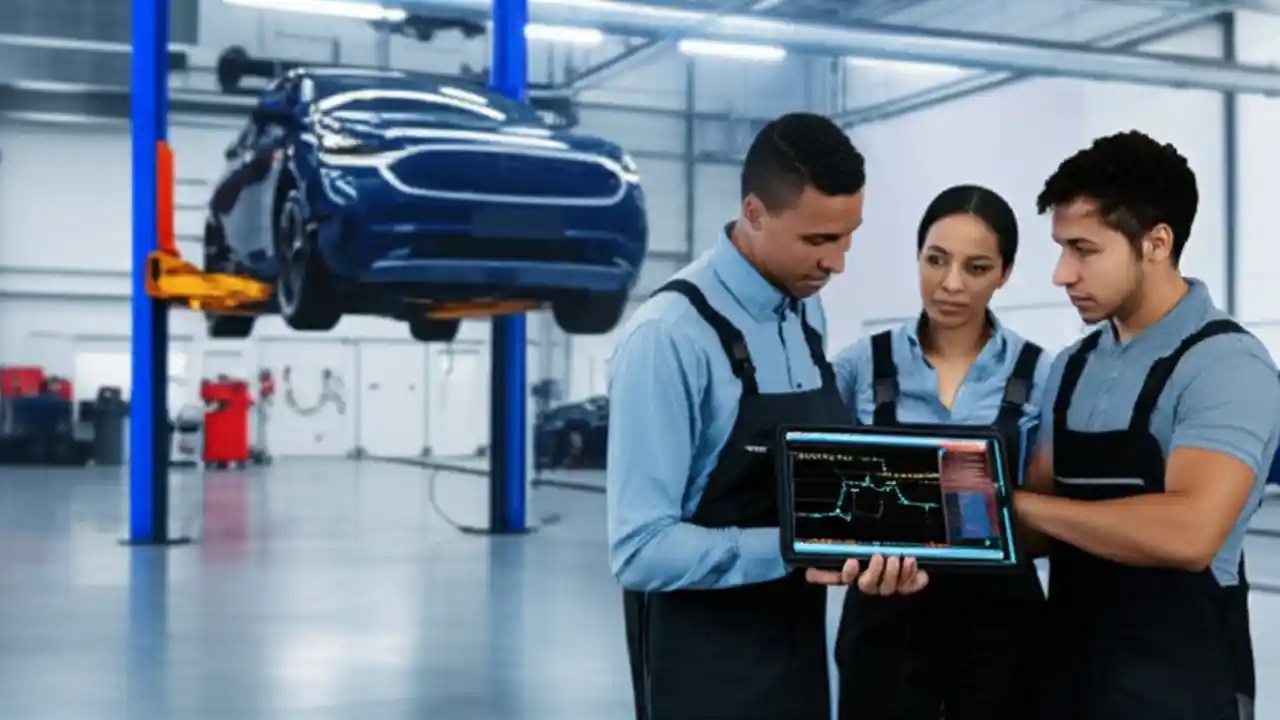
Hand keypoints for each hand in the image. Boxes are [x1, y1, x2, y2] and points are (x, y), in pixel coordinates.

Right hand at [804, 554, 928, 594]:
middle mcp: (872, 586)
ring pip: (891, 586)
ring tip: (900, 558)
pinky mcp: (909, 587)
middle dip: (875, 572)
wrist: (899, 569)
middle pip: (870, 584)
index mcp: (854, 577)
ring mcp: (891, 588)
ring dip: (896, 572)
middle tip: (880, 557)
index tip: (852, 561)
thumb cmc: (870, 562)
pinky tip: (913, 562)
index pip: (845, 579)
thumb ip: (828, 568)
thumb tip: (806, 573)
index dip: (849, 573)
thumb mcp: (849, 559)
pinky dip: (913, 574)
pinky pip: (912, 585)